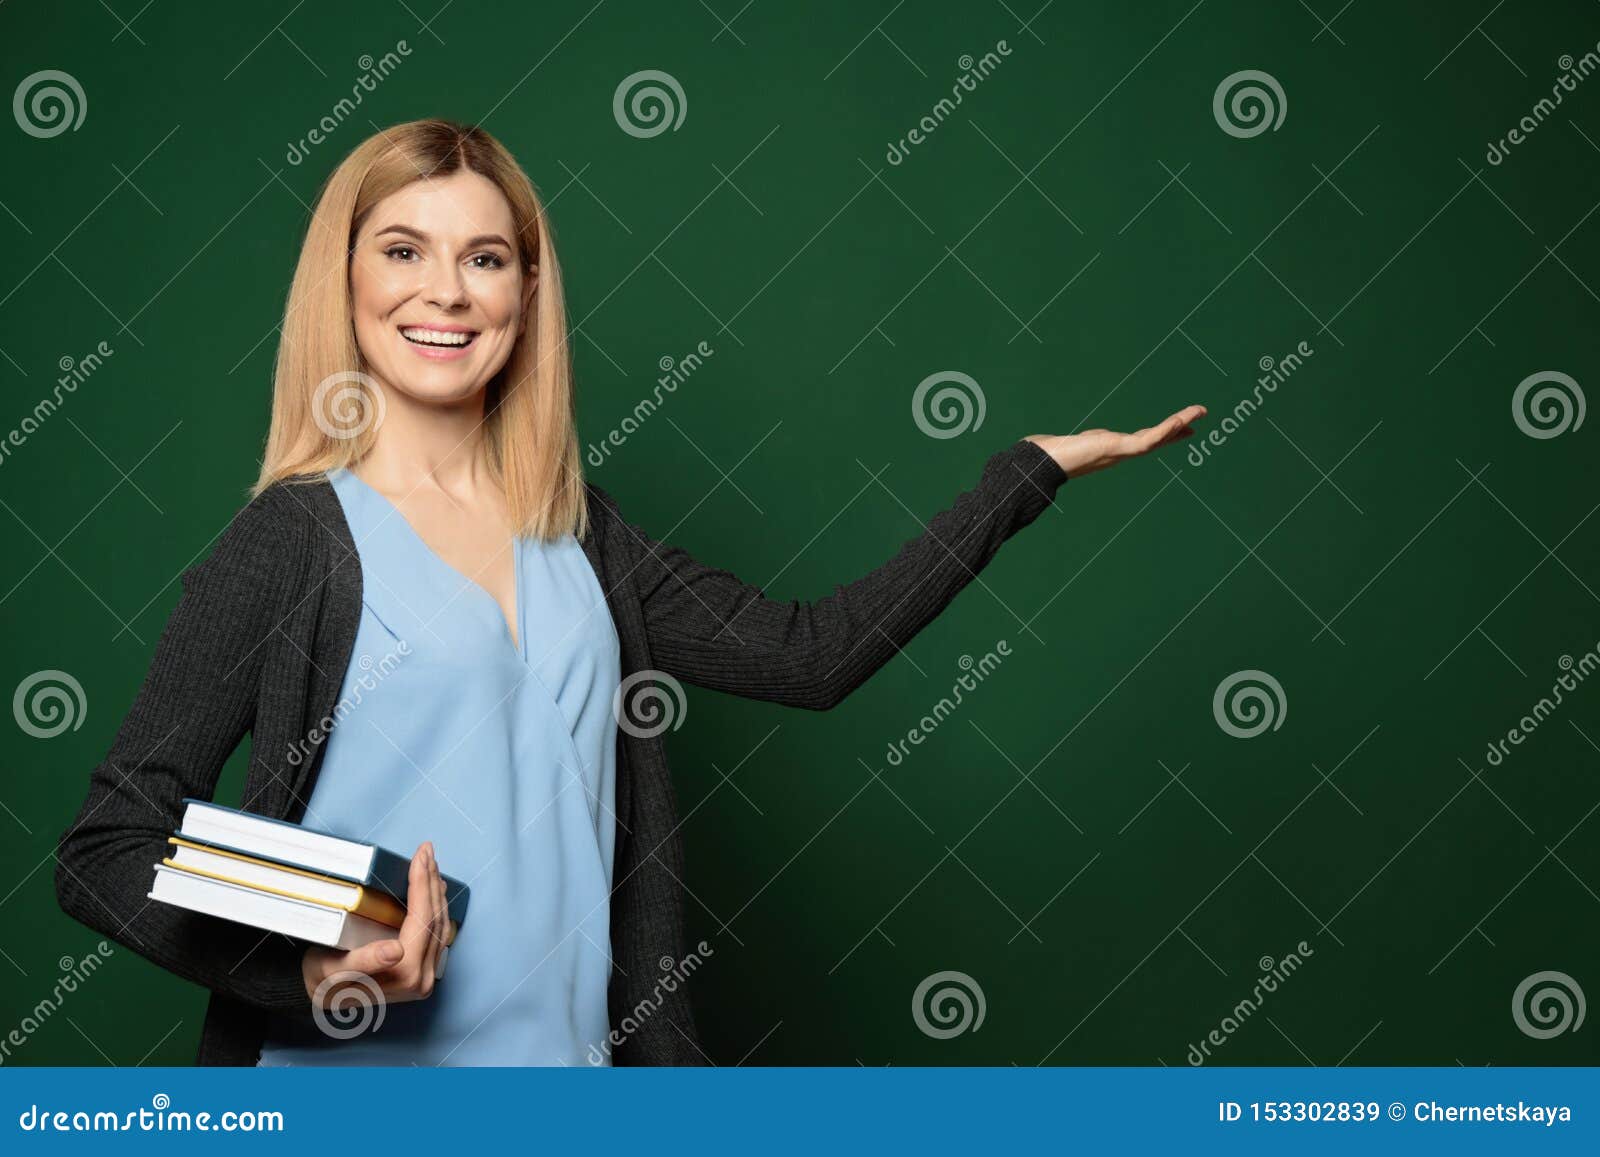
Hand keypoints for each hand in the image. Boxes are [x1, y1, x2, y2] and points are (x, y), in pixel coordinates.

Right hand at [301, 840, 448, 1007]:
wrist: (323, 997)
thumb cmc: (324, 980)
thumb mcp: (334, 970)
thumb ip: (366, 961)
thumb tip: (396, 950)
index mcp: (405, 975)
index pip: (422, 919)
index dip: (422, 883)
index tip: (420, 854)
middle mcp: (423, 979)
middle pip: (435, 919)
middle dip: (431, 880)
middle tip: (426, 850)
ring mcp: (427, 977)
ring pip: (441, 924)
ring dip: (436, 891)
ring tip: (431, 864)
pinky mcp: (424, 972)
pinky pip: (437, 933)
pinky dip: (435, 907)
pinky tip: (432, 890)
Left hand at [1026, 404, 1207, 479]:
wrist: (1045, 461)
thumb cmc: (1051, 455)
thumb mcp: (1066, 443)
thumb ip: (1067, 442)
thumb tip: (1046, 442)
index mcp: (1112, 448)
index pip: (1144, 439)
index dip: (1164, 433)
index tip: (1181, 425)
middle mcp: (1121, 452)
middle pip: (1157, 438)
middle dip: (1179, 427)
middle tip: (1200, 414)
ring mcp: (1122, 451)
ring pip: (1158, 437)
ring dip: (1180, 423)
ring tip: (1199, 411)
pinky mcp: (1119, 448)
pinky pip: (1149, 439)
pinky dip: (1166, 429)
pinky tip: (1180, 420)